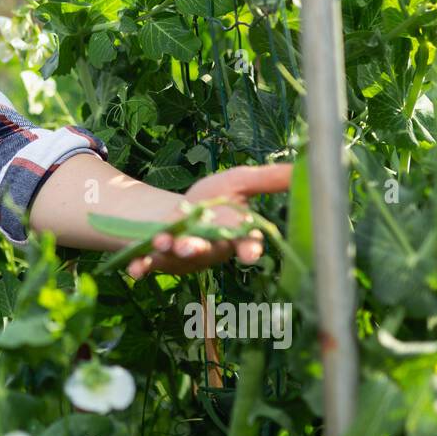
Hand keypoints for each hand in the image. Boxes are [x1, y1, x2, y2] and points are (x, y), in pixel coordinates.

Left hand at [127, 163, 292, 278]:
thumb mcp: (239, 182)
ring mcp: (181, 255)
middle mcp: (208, 248)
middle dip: (197, 248)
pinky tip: (132, 269)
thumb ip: (269, 179)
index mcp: (232, 232)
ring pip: (176, 258)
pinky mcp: (157, 257)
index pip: (246, 242)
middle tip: (189, 245)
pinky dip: (140, 266)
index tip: (250, 254)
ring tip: (160, 241)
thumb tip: (305, 166)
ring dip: (167, 252)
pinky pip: (148, 264)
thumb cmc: (214, 200)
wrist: (177, 214)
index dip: (249, 248)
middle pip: (206, 251)